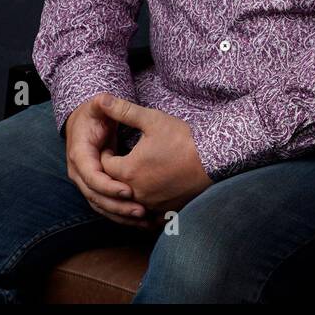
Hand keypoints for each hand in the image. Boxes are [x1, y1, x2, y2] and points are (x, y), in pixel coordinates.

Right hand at [65, 93, 155, 229]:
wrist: (85, 123)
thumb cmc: (94, 115)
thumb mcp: (98, 108)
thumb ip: (103, 105)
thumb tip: (102, 99)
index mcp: (80, 155)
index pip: (92, 177)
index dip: (109, 186)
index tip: (128, 191)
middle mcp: (79, 173)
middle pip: (96, 197)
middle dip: (118, 207)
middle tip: (140, 211)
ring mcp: (86, 182)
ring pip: (101, 205)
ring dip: (120, 215)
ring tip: (143, 219)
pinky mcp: (95, 188)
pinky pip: (106, 205)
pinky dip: (121, 214)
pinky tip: (140, 220)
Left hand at [95, 93, 213, 226]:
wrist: (212, 159)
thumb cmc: (182, 138)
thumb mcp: (152, 120)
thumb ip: (124, 111)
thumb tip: (102, 99)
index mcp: (129, 170)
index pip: (104, 165)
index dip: (106, 154)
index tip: (113, 146)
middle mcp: (136, 192)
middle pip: (113, 185)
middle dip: (113, 173)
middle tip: (121, 160)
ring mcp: (151, 204)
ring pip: (129, 202)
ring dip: (127, 191)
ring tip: (135, 175)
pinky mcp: (165, 211)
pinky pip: (147, 215)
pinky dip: (145, 207)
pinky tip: (150, 194)